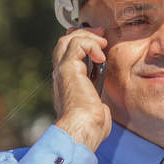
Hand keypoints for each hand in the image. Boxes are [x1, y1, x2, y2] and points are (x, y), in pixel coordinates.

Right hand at [51, 28, 111, 152]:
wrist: (83, 129)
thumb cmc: (90, 127)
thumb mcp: (96, 110)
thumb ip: (97, 103)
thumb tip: (102, 105)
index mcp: (67, 83)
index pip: (68, 54)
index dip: (82, 43)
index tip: (99, 44)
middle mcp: (61, 75)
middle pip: (65, 42)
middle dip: (84, 34)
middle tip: (101, 35)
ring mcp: (62, 70)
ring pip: (68, 39)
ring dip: (88, 36)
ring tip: (102, 42)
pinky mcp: (68, 68)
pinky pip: (77, 45)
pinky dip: (90, 45)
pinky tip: (100, 57)